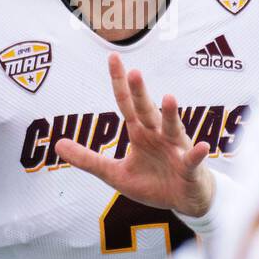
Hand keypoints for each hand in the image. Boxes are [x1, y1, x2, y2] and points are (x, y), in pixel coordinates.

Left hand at [54, 53, 214, 217]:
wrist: (184, 201)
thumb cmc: (152, 183)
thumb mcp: (115, 174)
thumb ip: (88, 159)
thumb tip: (57, 145)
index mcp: (140, 132)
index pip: (126, 103)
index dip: (119, 82)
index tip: (112, 57)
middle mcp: (158, 134)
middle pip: (147, 111)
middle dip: (140, 93)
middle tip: (134, 73)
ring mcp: (176, 149)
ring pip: (172, 128)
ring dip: (171, 114)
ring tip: (169, 98)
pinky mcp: (191, 167)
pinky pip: (193, 159)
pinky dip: (197, 153)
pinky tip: (201, 146)